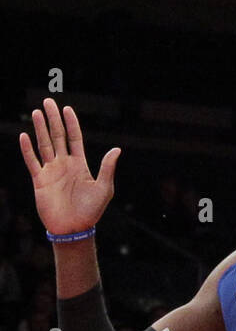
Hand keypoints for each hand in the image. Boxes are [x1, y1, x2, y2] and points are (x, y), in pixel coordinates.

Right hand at [19, 99, 119, 238]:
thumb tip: (117, 149)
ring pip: (44, 144)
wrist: (74, 229)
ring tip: (37, 112)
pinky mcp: (39, 181)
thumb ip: (107, 167)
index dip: (71, 123)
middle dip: (53, 119)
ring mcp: (51, 171)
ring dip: (40, 129)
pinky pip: (32, 161)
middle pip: (57, 136)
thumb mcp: (104, 188)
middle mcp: (64, 164)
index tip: (67, 109)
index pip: (74, 137)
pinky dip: (27, 149)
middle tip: (48, 102)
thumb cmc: (91, 211)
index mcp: (80, 163)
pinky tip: (24, 136)